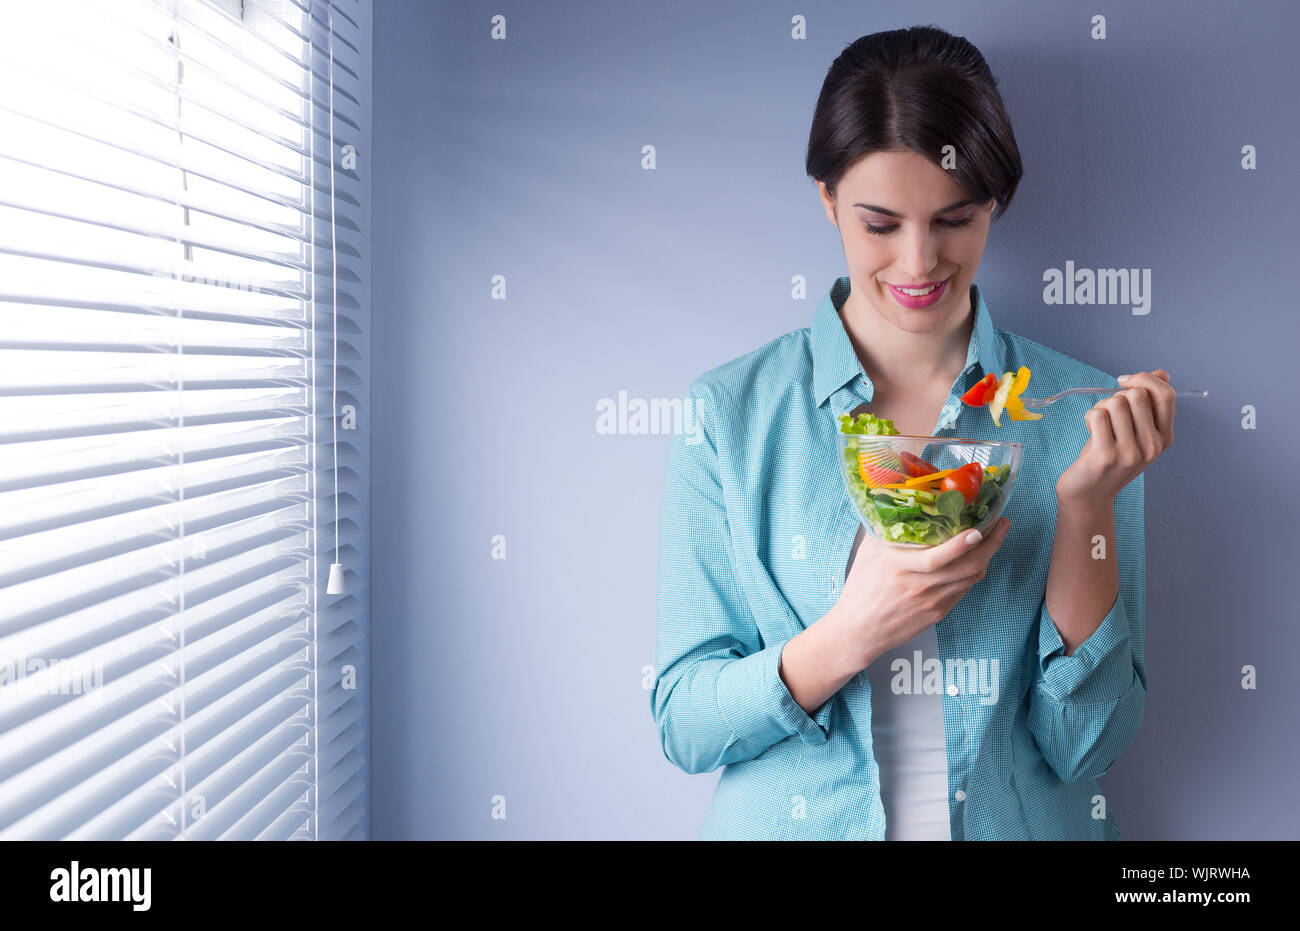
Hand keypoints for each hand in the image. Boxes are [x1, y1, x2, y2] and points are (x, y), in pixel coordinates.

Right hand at [833, 516, 1010, 670]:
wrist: (859, 630)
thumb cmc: (861, 589)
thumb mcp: (867, 553)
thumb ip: (885, 529)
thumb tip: (901, 501)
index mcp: (898, 568)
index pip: (935, 558)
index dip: (959, 545)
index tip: (977, 529)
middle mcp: (919, 586)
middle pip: (966, 568)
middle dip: (991, 544)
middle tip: (1001, 524)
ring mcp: (933, 602)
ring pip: (971, 578)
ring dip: (987, 556)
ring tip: (993, 537)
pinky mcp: (939, 613)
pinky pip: (964, 589)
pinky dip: (973, 571)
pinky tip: (975, 559)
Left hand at [1056, 369, 1175, 505]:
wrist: (1089, 494)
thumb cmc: (1109, 456)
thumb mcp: (1135, 431)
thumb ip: (1149, 404)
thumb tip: (1162, 374)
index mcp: (1164, 437)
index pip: (1166, 395)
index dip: (1144, 379)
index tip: (1125, 380)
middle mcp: (1152, 446)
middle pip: (1137, 395)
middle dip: (1116, 396)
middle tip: (1108, 415)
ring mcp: (1130, 452)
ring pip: (1115, 403)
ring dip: (1101, 407)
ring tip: (1099, 425)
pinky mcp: (1106, 456)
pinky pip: (1097, 415)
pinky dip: (1089, 417)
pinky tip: (1091, 432)